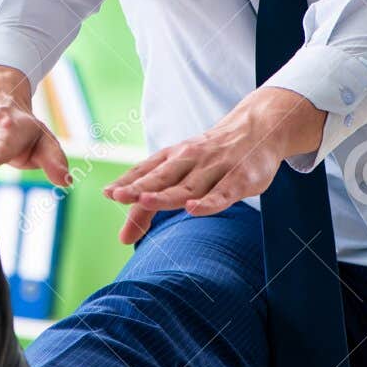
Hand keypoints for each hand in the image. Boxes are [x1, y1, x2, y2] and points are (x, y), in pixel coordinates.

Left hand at [102, 86, 326, 243]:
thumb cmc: (211, 157)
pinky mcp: (240, 179)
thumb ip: (150, 206)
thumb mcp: (180, 173)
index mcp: (173, 157)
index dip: (127, 181)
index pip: (147, 170)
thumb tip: (122, 238)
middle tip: (118, 196)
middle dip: (139, 186)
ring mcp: (216, 168)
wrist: (259, 128)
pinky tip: (192, 210)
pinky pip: (223, 193)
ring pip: (188, 186)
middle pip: (162, 176)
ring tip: (144, 200)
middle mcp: (191, 159)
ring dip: (166, 194)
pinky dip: (208, 203)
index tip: (107, 193)